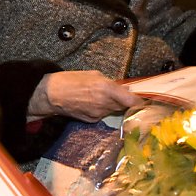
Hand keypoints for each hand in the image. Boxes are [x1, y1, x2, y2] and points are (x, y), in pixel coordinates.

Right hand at [28, 70, 143, 121]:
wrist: (51, 94)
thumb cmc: (71, 80)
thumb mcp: (93, 75)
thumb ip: (111, 83)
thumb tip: (124, 88)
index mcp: (106, 89)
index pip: (131, 100)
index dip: (139, 101)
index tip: (144, 99)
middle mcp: (105, 104)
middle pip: (125, 106)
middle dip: (126, 101)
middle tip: (123, 94)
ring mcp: (99, 114)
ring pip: (114, 110)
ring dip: (114, 104)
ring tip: (102, 96)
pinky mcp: (92, 120)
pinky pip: (104, 114)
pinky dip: (103, 109)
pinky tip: (93, 103)